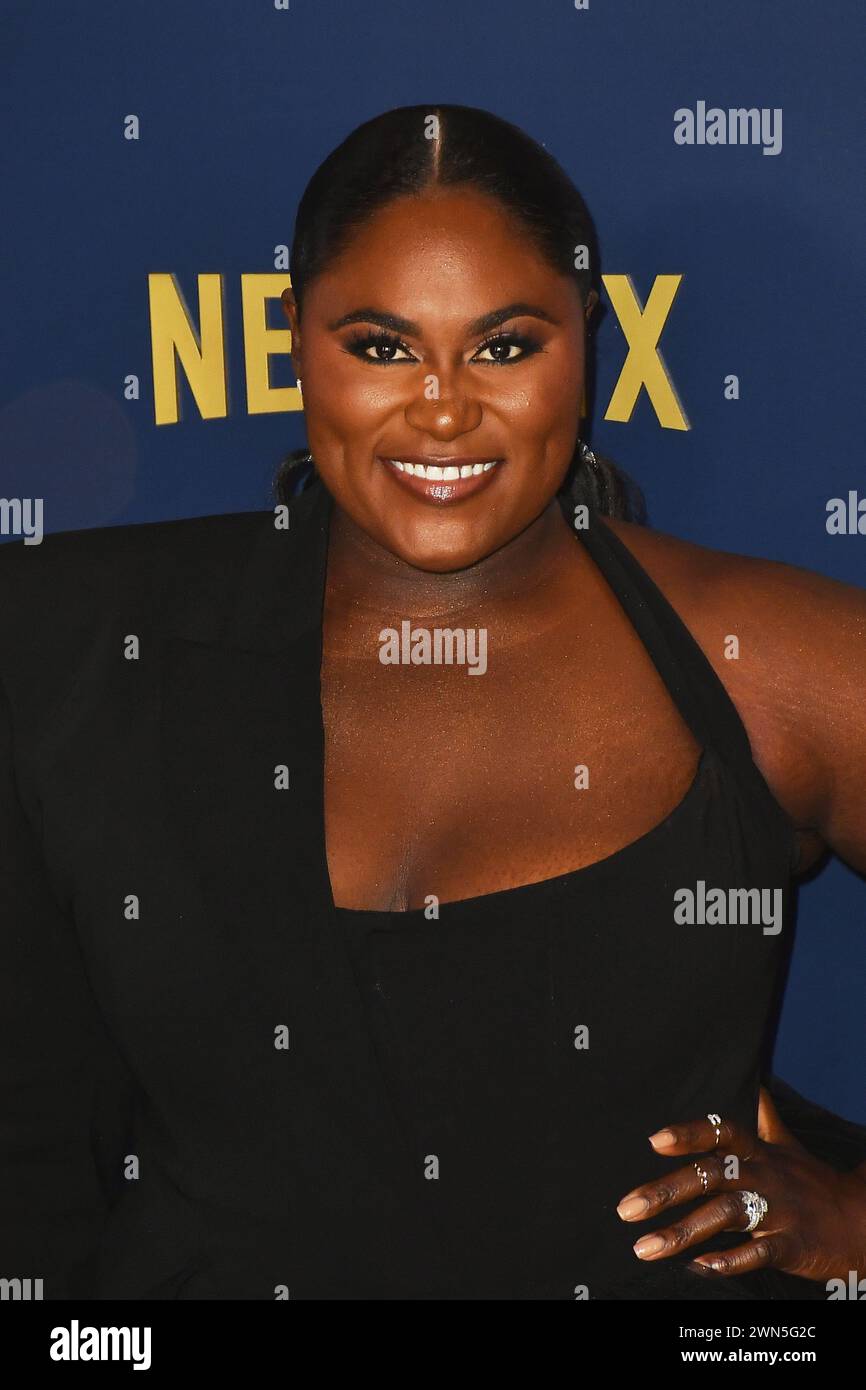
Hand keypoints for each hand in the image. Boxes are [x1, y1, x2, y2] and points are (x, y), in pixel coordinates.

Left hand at [615, 1087, 865, 1281]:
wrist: (860, 1221)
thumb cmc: (813, 1182)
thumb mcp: (788, 1145)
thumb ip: (763, 1118)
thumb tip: (752, 1085)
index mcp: (759, 1152)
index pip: (720, 1134)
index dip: (689, 1134)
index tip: (654, 1140)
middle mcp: (764, 1176)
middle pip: (712, 1176)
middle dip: (666, 1192)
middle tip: (626, 1209)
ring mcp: (779, 1211)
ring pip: (726, 1215)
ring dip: (683, 1233)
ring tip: (644, 1247)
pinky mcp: (791, 1245)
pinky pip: (758, 1253)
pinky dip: (729, 1261)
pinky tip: (699, 1268)